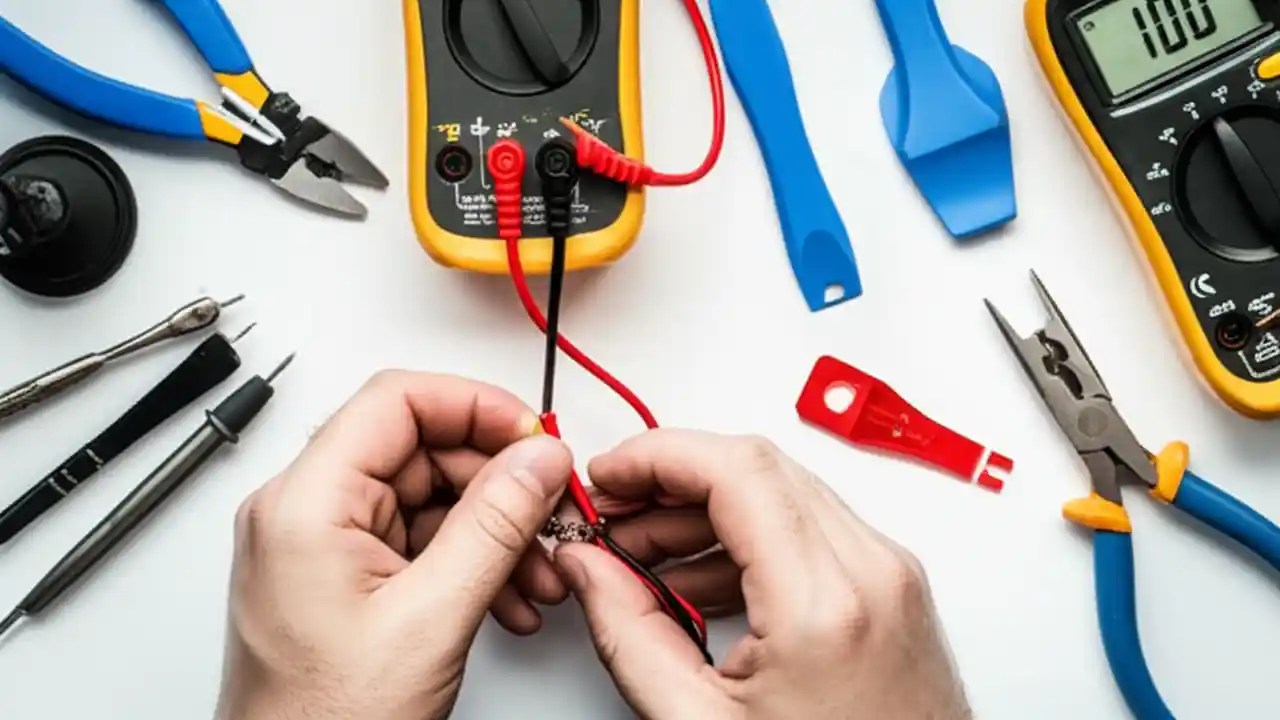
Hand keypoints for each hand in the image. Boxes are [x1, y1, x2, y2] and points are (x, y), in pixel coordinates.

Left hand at [216, 371, 572, 719]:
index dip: (475, 406)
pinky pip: (419, 540)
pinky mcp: (342, 576)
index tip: (533, 436)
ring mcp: (322, 545)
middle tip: (550, 509)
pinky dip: (470, 562)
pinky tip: (508, 598)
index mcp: (305, 504)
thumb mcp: (432, 618)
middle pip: (420, 448)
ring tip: (537, 575)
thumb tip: (539, 457)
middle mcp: (304, 512)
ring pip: (429, 498)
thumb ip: (494, 525)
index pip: (396, 401)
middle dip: (497, 481)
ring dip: (494, 531)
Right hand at [556, 430, 970, 719]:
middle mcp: (872, 573)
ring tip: (639, 555)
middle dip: (671, 479)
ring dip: (703, 508)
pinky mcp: (891, 589)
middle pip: (757, 468)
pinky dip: (743, 538)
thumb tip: (587, 567)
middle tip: (611, 514)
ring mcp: (890, 576)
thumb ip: (628, 632)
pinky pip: (808, 530)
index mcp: (824, 605)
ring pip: (782, 492)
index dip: (657, 456)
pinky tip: (693, 578)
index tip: (608, 474)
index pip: (735, 469)